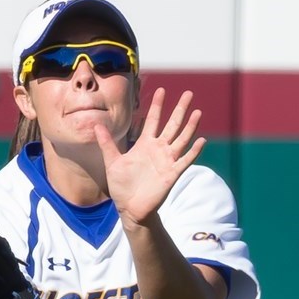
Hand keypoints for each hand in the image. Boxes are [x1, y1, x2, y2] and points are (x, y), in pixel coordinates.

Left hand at [95, 88, 204, 226]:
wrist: (129, 208)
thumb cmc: (121, 186)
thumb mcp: (112, 162)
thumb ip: (106, 143)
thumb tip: (96, 124)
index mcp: (145, 144)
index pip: (153, 120)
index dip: (158, 105)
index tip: (162, 90)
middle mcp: (158, 149)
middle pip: (172, 125)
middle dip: (180, 109)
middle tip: (188, 93)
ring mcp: (167, 160)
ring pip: (182, 139)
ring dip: (190, 126)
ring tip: (198, 112)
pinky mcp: (172, 173)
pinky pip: (185, 160)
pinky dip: (194, 151)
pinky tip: (202, 140)